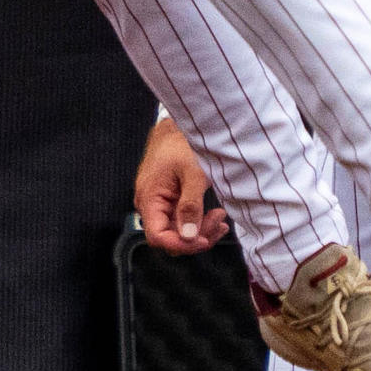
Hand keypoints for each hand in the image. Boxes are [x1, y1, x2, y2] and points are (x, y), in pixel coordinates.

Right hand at [132, 116, 227, 252]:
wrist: (177, 126)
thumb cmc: (182, 143)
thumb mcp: (193, 173)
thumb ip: (190, 206)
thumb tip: (189, 236)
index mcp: (150, 198)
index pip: (158, 237)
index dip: (181, 244)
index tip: (204, 240)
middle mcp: (150, 204)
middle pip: (170, 237)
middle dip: (196, 237)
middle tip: (219, 222)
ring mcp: (158, 203)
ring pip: (177, 231)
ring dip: (200, 230)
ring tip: (220, 217)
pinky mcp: (168, 201)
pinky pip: (181, 220)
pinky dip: (198, 221)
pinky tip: (214, 215)